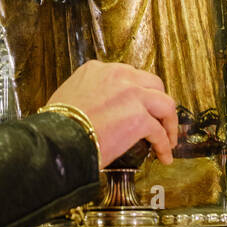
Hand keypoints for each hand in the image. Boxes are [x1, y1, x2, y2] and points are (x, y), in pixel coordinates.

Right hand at [46, 60, 177, 166]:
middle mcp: (118, 76)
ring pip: (165, 104)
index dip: (136, 93)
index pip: (127, 76)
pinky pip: (159, 132)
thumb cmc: (57, 125)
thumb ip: (88, 95)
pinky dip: (164, 145)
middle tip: (158, 119)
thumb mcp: (69, 95)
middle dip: (158, 102)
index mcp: (97, 69)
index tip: (138, 106)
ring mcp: (131, 95)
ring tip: (168, 138)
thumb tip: (95, 111)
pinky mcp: (139, 118)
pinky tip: (163, 156)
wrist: (58, 139)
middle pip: (152, 84)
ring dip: (169, 122)